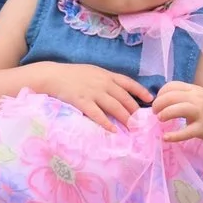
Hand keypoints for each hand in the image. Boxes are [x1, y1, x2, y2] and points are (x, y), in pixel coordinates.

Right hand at [32, 63, 150, 129]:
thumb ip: (106, 80)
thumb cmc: (72, 75)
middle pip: (124, 98)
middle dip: (134, 111)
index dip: (140, 91)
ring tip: (132, 128)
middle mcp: (103, 83)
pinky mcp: (82, 102)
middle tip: (141, 122)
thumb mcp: (93, 72)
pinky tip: (113, 130)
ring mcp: (93, 92)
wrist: (53, 75)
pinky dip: (106, 123)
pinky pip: (97, 114)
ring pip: (114, 107)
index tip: (150, 99)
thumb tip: (119, 91)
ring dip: (125, 119)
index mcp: (106, 75)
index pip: (128, 83)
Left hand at [152, 80, 202, 143]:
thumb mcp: (199, 97)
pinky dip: (174, 135)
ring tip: (160, 120)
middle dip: (158, 104)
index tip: (158, 102)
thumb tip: (162, 101)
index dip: (160, 93)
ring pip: (178, 109)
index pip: (172, 86)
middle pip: (172, 96)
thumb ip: (184, 97)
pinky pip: (186, 132)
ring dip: (165, 114)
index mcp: (194, 90)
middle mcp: (197, 99)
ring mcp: (201, 113)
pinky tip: (166, 137)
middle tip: (155, 112)